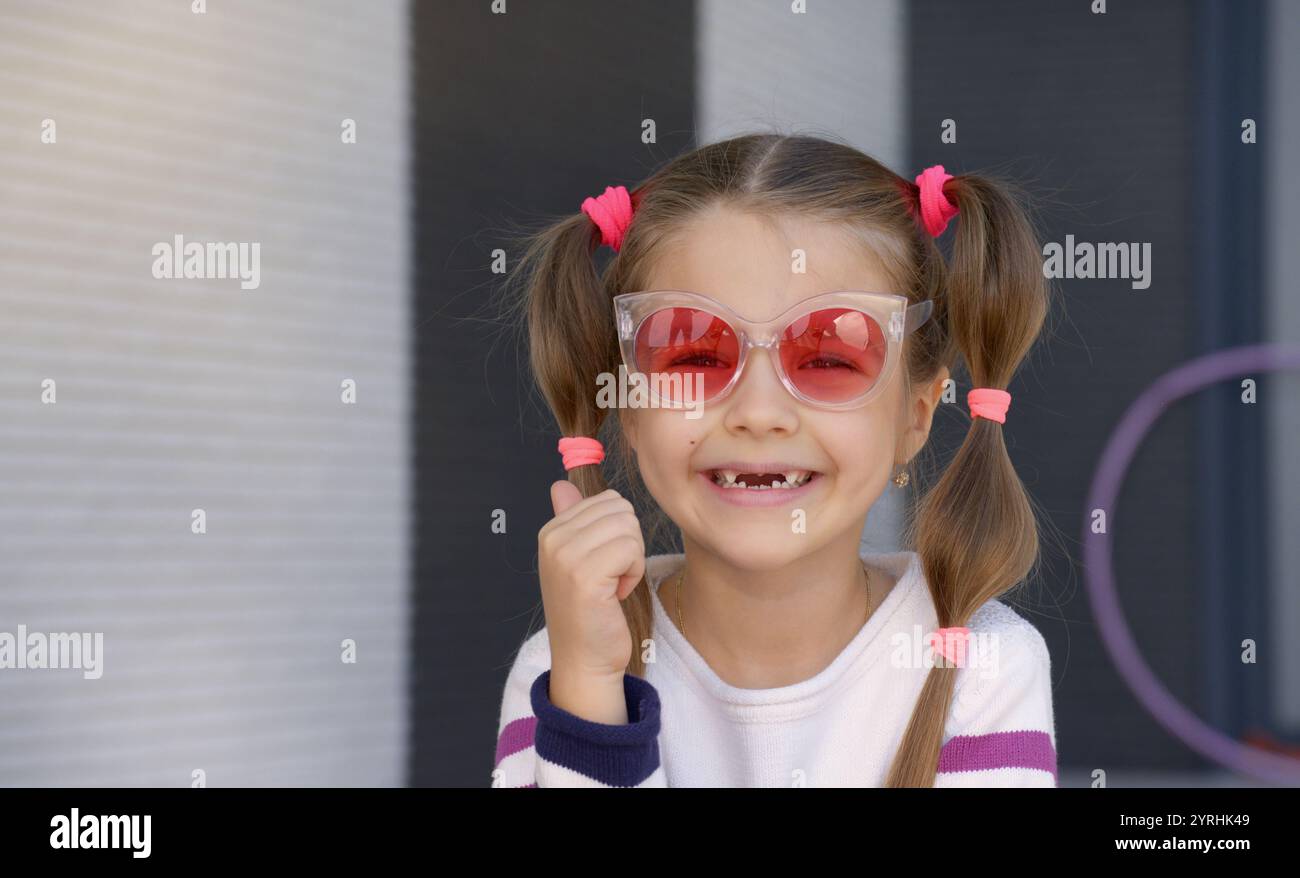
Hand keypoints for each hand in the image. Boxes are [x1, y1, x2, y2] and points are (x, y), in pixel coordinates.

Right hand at [538, 482, 646, 697]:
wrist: (585, 661)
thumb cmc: (589, 614)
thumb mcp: (578, 561)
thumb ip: (572, 519)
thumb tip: (561, 484)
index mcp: (551, 530)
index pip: (608, 500)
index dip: (618, 534)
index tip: (603, 566)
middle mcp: (553, 538)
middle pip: (621, 510)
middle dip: (628, 544)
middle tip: (610, 578)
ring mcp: (565, 556)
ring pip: (629, 527)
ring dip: (632, 560)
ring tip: (612, 586)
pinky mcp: (584, 575)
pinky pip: (631, 550)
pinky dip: (633, 574)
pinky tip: (615, 595)